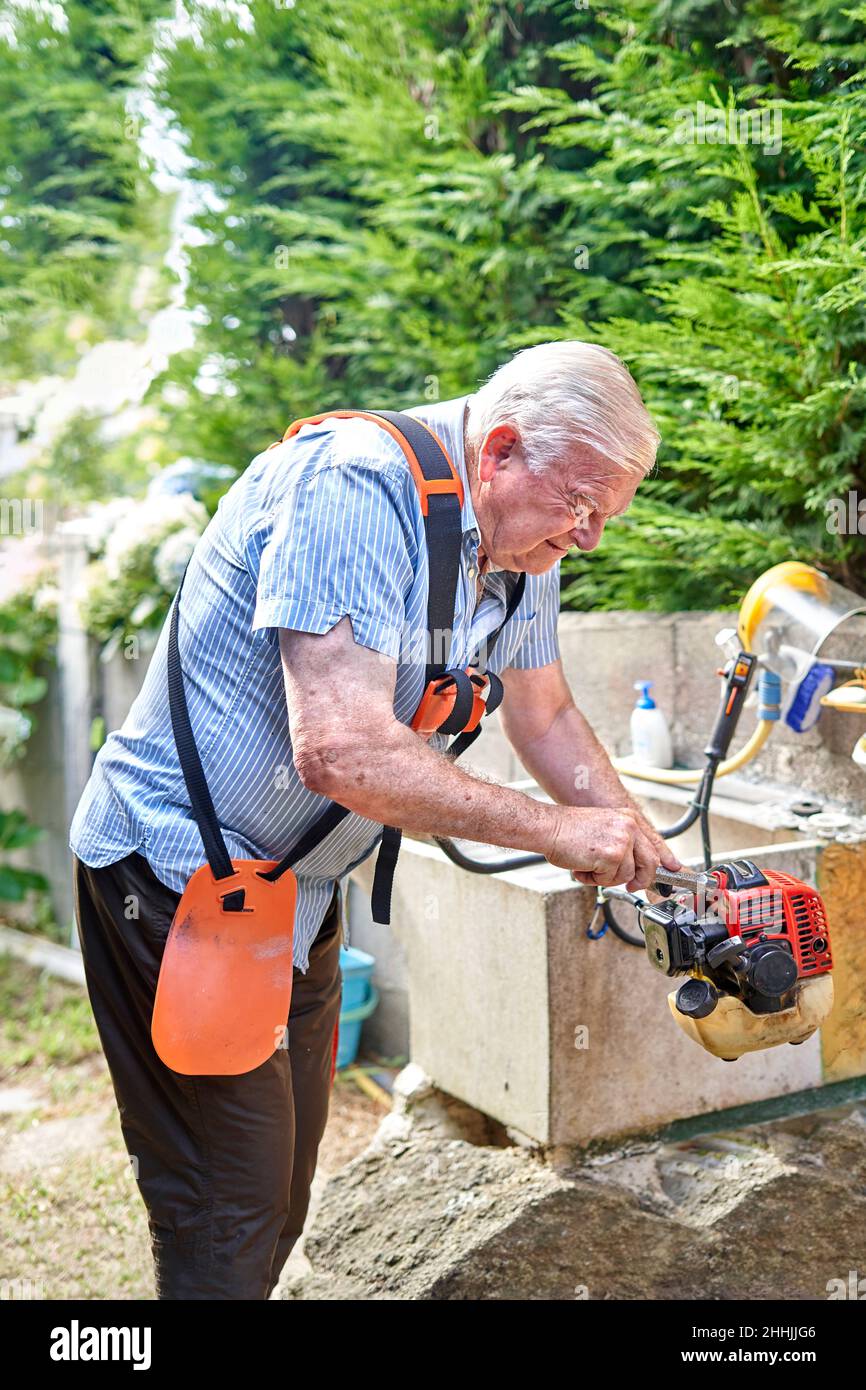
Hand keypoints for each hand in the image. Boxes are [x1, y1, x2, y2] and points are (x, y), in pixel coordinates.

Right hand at [545, 804, 681, 890]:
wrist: (549, 828)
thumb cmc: (569, 831)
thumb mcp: (604, 828)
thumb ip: (624, 843)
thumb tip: (635, 866)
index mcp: (628, 819)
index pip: (656, 841)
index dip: (667, 859)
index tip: (674, 869)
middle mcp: (629, 827)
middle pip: (650, 863)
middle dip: (640, 880)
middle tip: (630, 885)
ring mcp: (622, 841)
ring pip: (628, 875)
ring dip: (607, 878)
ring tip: (589, 866)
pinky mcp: (612, 855)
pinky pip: (611, 880)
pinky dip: (595, 880)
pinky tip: (583, 867)